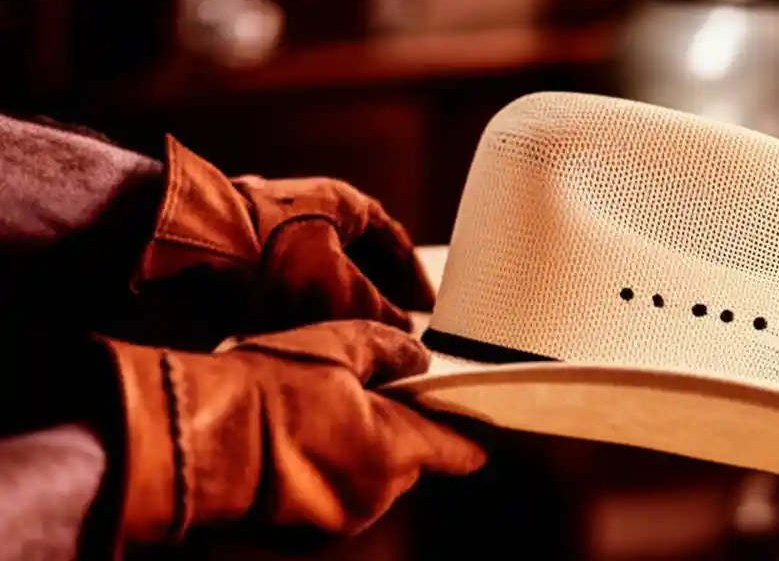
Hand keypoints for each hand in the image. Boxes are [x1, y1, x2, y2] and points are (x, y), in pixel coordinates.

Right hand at [104, 320, 484, 545]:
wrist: (197, 438)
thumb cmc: (270, 391)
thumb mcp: (339, 345)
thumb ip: (391, 350)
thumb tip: (416, 358)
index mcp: (398, 448)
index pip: (456, 451)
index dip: (467, 439)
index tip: (480, 437)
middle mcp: (378, 493)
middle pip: (406, 461)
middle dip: (391, 434)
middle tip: (355, 399)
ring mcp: (339, 518)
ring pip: (366, 479)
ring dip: (353, 454)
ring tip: (312, 418)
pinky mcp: (303, 534)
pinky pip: (330, 498)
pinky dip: (321, 476)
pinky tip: (292, 445)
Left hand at [131, 136, 430, 346]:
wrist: (174, 252)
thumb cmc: (263, 256)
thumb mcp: (338, 291)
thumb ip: (378, 313)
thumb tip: (403, 331)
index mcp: (343, 203)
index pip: (393, 241)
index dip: (413, 277)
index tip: (428, 306)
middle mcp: (305, 213)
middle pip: (353, 259)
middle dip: (373, 298)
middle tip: (391, 332)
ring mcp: (266, 236)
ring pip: (313, 281)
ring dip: (331, 314)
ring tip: (348, 349)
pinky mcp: (232, 264)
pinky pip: (276, 296)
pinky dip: (293, 321)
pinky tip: (299, 348)